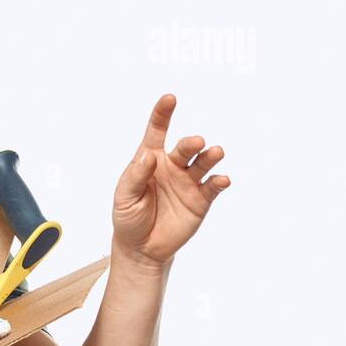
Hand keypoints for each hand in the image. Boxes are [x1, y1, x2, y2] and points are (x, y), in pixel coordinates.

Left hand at [113, 93, 230, 269]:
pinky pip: (212, 187)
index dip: (162, 114)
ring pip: (203, 163)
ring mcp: (188, 182)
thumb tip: (149, 156)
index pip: (156, 132)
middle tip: (196, 143)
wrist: (141, 247)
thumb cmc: (128, 216)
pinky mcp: (201, 200)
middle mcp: (172, 166)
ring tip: (215, 152)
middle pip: (185, 148)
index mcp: (149, 160)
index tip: (170, 98)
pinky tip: (221, 179)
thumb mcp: (124, 197)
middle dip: (191, 144)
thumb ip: (136, 176)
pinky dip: (219, 181)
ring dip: (210, 156)